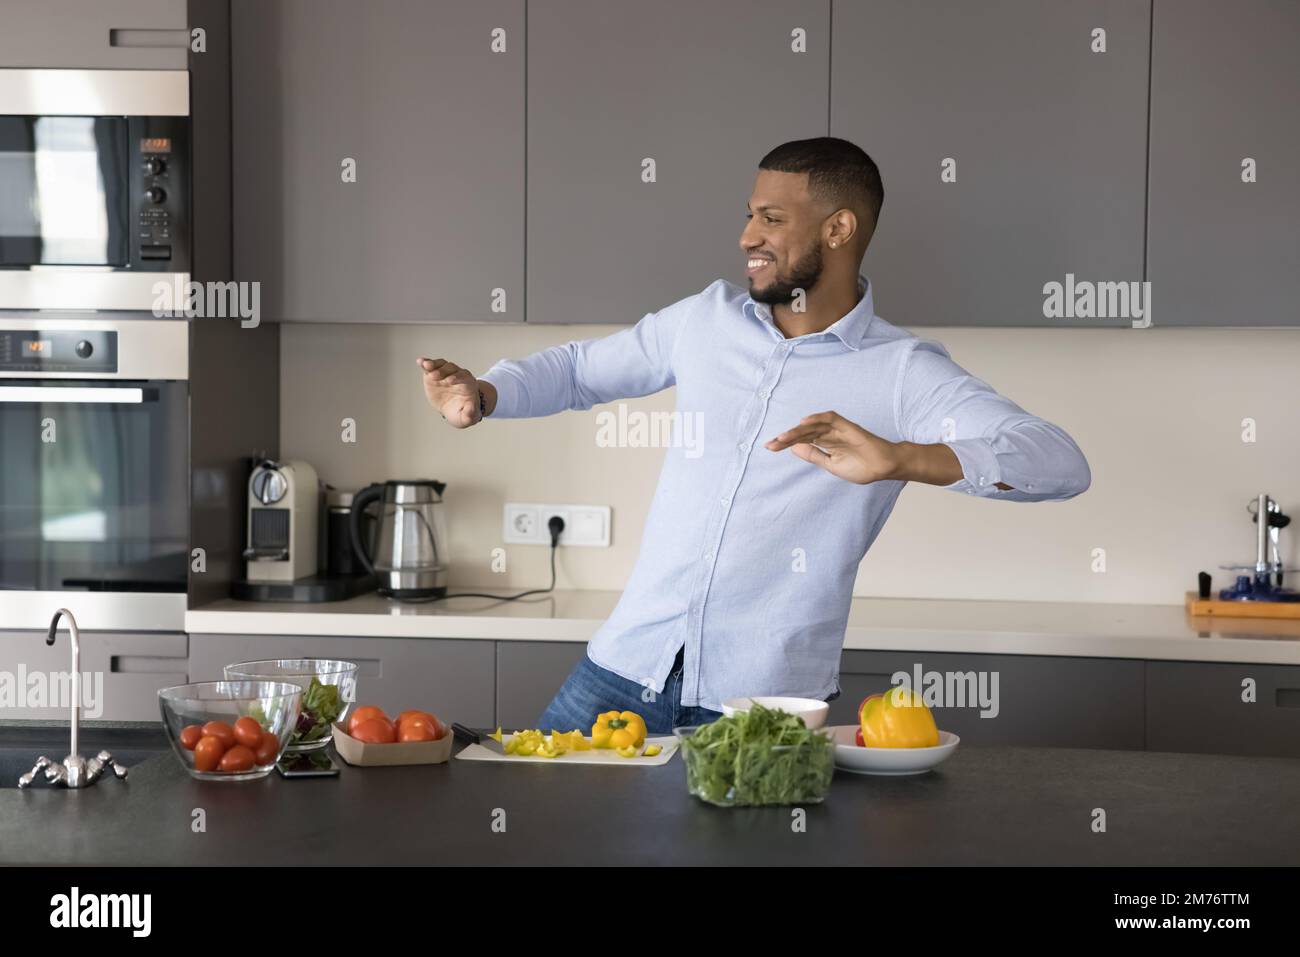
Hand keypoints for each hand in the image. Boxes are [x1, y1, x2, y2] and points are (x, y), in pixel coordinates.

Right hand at [419, 357, 480, 427]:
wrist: (453, 409)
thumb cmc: (463, 412)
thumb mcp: (468, 417)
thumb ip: (470, 415)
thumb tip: (471, 414)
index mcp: (468, 384)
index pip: (464, 378)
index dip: (457, 378)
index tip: (450, 380)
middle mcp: (457, 375)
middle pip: (452, 368)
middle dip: (444, 371)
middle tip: (435, 375)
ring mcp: (445, 373)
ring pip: (441, 364)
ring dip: (434, 364)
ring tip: (427, 366)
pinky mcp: (433, 373)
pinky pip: (430, 366)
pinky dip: (425, 363)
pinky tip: (420, 362)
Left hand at [764, 411, 903, 484]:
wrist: (883, 467)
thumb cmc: (861, 467)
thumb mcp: (831, 465)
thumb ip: (814, 455)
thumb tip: (794, 448)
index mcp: (825, 443)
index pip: (801, 440)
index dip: (786, 443)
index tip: (769, 447)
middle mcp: (829, 434)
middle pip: (803, 433)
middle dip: (786, 438)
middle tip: (770, 444)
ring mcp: (838, 430)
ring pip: (813, 425)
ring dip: (797, 430)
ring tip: (782, 438)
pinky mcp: (847, 426)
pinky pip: (831, 418)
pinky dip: (818, 418)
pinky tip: (805, 421)